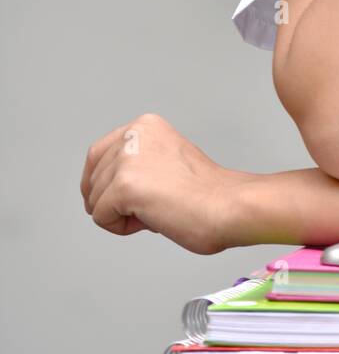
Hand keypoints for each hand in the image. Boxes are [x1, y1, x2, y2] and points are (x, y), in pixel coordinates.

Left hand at [81, 113, 250, 254]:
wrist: (228, 206)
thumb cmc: (208, 193)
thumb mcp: (167, 159)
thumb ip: (139, 163)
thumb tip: (107, 187)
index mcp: (145, 125)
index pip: (98, 155)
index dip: (101, 184)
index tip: (116, 199)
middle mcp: (133, 134)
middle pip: (93, 180)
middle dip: (113, 202)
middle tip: (152, 206)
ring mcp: (127, 159)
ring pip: (95, 201)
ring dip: (121, 216)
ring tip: (157, 211)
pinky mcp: (124, 186)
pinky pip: (101, 218)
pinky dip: (121, 228)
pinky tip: (151, 220)